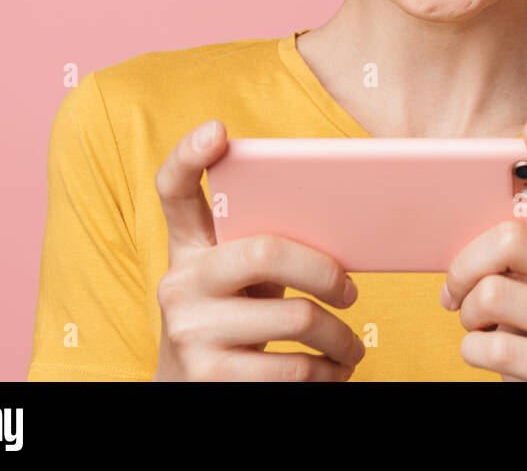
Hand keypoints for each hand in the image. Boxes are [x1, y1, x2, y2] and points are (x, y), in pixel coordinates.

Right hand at [152, 119, 365, 380]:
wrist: (192, 397)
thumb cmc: (237, 324)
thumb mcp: (239, 285)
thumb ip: (265, 248)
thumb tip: (349, 223)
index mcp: (188, 249)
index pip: (174, 190)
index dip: (188, 155)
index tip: (217, 128)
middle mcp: (179, 283)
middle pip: (267, 251)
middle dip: (326, 271)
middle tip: (352, 292)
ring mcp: (189, 331)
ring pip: (297, 318)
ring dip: (342, 338)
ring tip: (352, 347)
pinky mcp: (207, 377)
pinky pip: (294, 369)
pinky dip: (329, 375)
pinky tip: (335, 373)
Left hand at [440, 118, 526, 380]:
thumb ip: (512, 251)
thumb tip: (458, 213)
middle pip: (513, 238)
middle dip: (464, 263)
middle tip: (455, 288)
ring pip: (492, 293)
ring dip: (466, 316)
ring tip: (481, 325)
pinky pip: (491, 345)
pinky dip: (472, 352)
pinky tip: (491, 354)